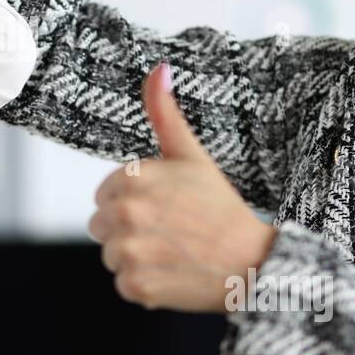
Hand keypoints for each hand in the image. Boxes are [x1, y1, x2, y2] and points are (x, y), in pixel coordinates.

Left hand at [87, 63, 276, 311]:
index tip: (167, 206)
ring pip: (111, 256)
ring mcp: (130, 251)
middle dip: (131, 230)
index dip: (135, 201)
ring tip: (174, 252)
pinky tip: (174, 274)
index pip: (104, 195)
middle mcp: (125, 213)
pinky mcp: (137, 285)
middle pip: (101, 226)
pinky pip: (124, 285)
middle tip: (172, 231)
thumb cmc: (221, 208)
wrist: (254, 263)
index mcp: (131, 177)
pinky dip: (146, 285)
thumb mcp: (191, 156)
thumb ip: (165, 114)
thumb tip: (158, 68)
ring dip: (137, 259)